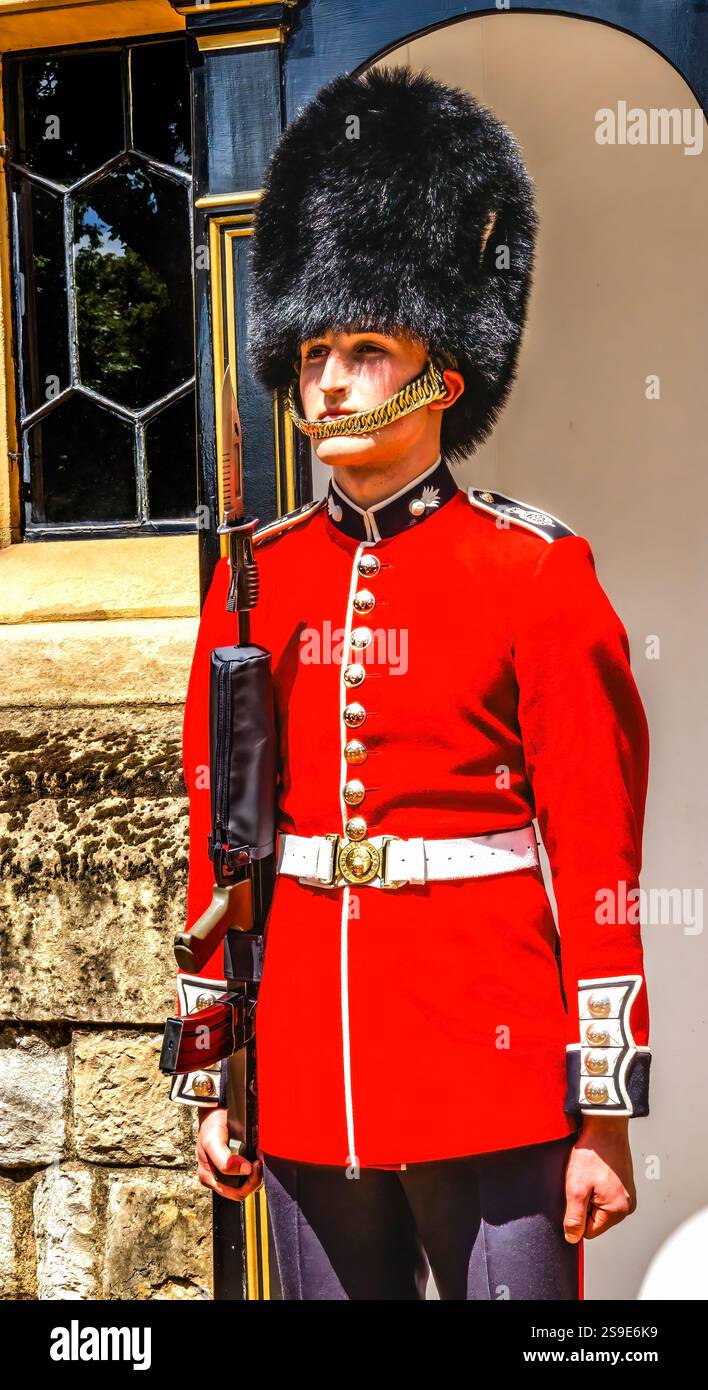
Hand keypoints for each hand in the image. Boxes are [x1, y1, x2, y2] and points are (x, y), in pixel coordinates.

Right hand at [196, 1106, 263, 1202]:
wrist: (216, 1112)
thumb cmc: (211, 1126)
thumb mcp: (212, 1141)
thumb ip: (224, 1159)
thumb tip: (244, 1170)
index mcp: (209, 1177)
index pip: (235, 1192)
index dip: (249, 1182)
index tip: (255, 1164)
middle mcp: (218, 1178)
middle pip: (243, 1190)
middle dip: (255, 1177)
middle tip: (259, 1160)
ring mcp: (228, 1171)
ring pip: (248, 1182)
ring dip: (257, 1172)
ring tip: (258, 1156)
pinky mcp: (237, 1164)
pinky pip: (250, 1172)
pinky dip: (256, 1165)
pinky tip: (256, 1154)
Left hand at [563, 1117, 636, 1241]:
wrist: (604, 1124)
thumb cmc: (592, 1153)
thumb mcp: (576, 1188)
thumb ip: (574, 1217)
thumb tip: (572, 1238)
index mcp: (618, 1210)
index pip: (589, 1231)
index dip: (576, 1215)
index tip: (574, 1195)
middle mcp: (627, 1204)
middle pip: (595, 1218)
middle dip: (583, 1203)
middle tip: (580, 1181)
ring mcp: (627, 1193)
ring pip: (598, 1205)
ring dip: (588, 1193)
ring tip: (587, 1173)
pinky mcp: (623, 1182)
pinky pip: (604, 1193)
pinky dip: (594, 1184)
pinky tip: (592, 1170)